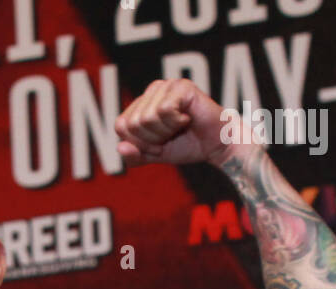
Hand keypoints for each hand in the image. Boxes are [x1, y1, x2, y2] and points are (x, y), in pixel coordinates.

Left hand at [115, 79, 229, 169]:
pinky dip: (176, 123)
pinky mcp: (182, 86)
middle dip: (152, 139)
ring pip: (147, 117)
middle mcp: (152, 90)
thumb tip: (120, 147)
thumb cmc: (186, 145)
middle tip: (171, 135)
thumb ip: (135, 155)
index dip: (139, 143)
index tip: (159, 143)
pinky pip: (165, 110)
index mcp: (141, 104)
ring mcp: (167, 86)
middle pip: (133, 123)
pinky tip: (187, 119)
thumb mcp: (154, 155)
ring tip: (180, 127)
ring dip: (165, 132)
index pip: (121, 126)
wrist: (215, 145)